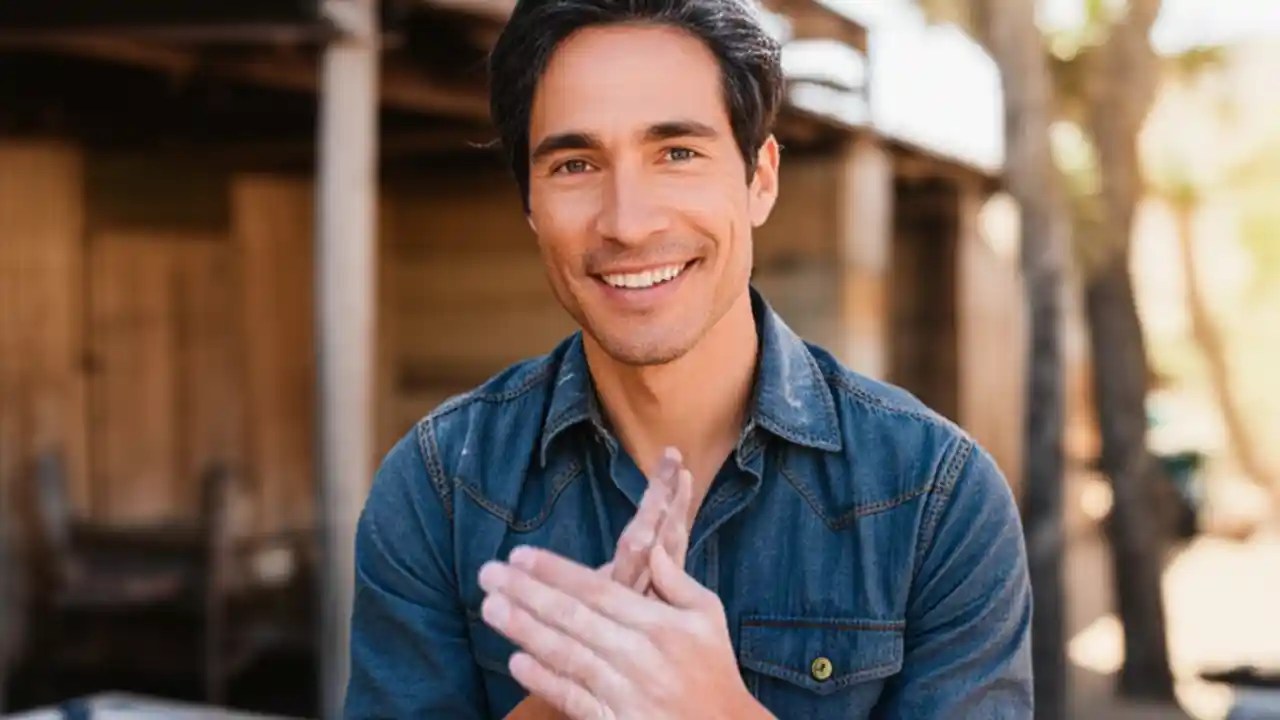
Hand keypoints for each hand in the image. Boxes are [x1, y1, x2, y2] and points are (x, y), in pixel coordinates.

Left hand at [500, 447, 694, 719]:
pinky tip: (516, 662)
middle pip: (572, 617)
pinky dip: (544, 680)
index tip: (520, 555)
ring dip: (523, 630)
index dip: (556, 571)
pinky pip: (573, 698)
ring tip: (490, 608)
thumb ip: (676, 580)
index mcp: (659, 623)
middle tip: (488, 573)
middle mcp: (638, 654)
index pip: (597, 589)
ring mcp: (624, 691)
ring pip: (565, 655)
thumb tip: (650, 544)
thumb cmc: (712, 670)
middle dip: (526, 592)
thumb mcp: (707, 617)